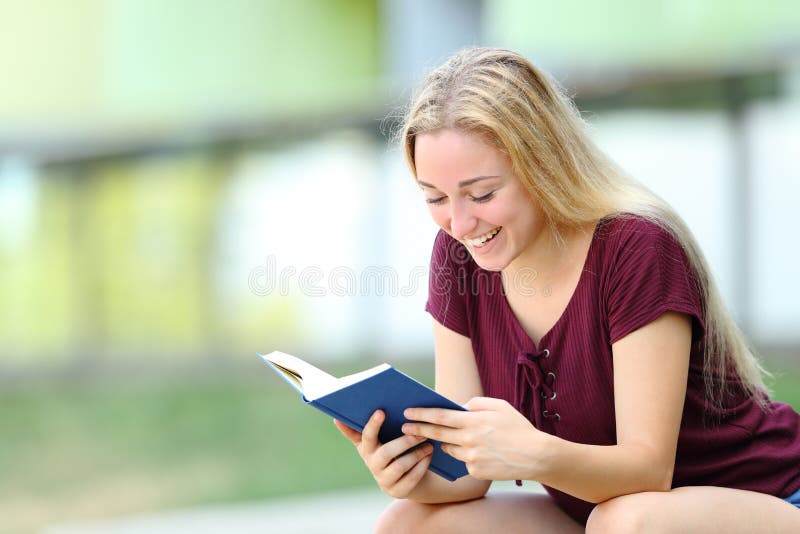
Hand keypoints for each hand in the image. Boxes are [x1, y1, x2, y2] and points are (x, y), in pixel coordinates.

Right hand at [334, 410, 433, 498]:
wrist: (407, 477)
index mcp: (365, 447)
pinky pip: (411, 478)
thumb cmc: (397, 448)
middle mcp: (371, 463)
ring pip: (400, 465)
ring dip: (417, 453)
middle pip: (386, 452)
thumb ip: (381, 423)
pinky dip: (422, 465)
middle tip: (420, 432)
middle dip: (405, 441)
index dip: (372, 425)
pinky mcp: (397, 491)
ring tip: (429, 444)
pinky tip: (429, 456)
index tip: (380, 411)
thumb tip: (379, 400)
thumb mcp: (386, 436)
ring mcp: (383, 479)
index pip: (364, 435)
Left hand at [402, 397, 543, 480]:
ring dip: (446, 443)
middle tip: (405, 427)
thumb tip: (458, 406)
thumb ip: (476, 403)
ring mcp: (471, 457)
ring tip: (448, 437)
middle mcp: (469, 440)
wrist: (536, 455)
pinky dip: (466, 455)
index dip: (422, 414)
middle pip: (437, 434)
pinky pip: (463, 461)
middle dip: (419, 429)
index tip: (408, 412)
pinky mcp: (475, 471)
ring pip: (449, 449)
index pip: (440, 416)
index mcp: (473, 421)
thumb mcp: (499, 406)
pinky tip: (480, 452)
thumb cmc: (517, 427)